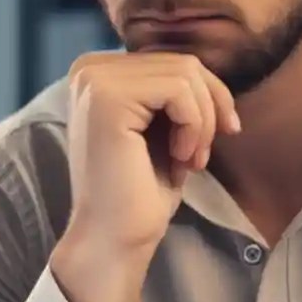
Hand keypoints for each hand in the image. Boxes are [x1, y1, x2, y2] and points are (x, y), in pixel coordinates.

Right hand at [50, 52, 241, 301]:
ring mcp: (94, 80)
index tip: (209, 142)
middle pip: (184, 63)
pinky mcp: (107, 97)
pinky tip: (178, 158)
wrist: (114, 239)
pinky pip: (180, 90)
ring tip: (188, 161)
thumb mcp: (164, 129)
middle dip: (209, 111)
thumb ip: (175, 93)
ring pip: (186, 75)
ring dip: (203, 123)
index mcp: (98, 73)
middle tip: (199, 157)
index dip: (207, 99)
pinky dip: (194, 126)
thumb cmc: (140, 191)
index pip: (174, 62)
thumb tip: (211, 73)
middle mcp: (89, 68)